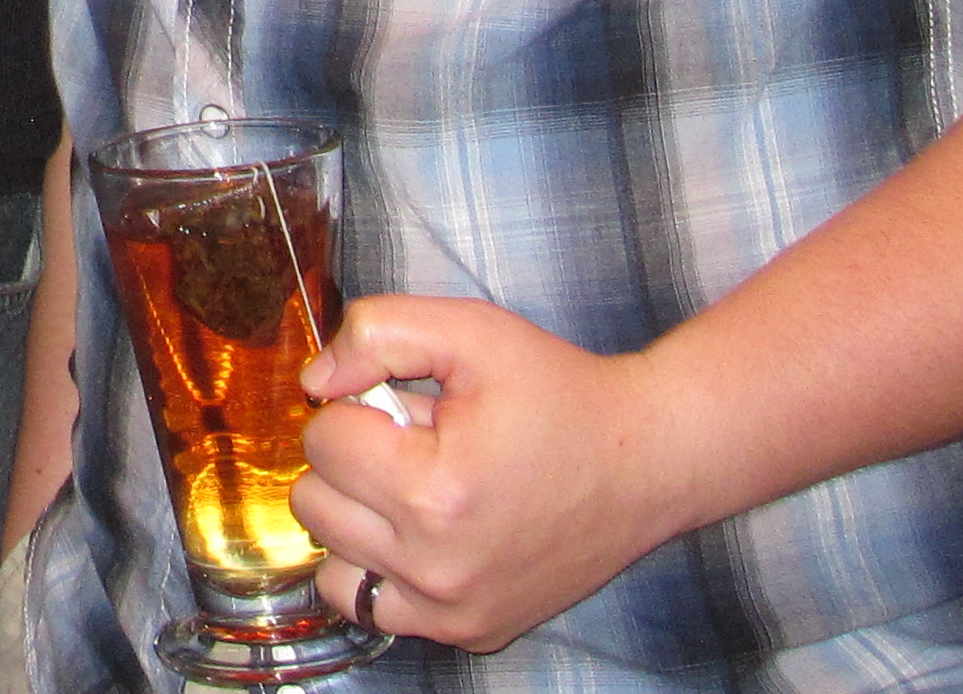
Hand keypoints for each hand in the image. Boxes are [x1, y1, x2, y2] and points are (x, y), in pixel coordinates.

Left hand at [294, 295, 690, 656]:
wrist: (646, 463)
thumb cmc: (559, 392)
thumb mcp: (470, 330)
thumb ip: (375, 334)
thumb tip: (316, 380)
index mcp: (435, 493)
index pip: (323, 440)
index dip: (357, 407)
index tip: (410, 405)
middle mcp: (438, 567)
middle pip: (316, 502)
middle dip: (355, 461)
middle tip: (418, 446)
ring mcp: (454, 611)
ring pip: (332, 558)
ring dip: (358, 517)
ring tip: (418, 489)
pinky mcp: (469, 632)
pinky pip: (368, 605)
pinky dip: (376, 568)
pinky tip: (417, 533)